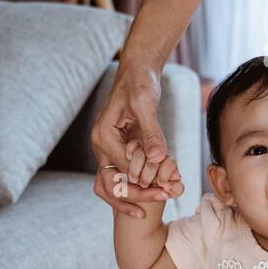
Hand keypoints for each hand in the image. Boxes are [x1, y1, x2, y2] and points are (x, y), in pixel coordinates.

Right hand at [91, 58, 185, 217]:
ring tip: (161, 198)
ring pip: (116, 182)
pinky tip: (160, 185)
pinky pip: (126, 171)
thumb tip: (158, 159)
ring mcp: (108, 148)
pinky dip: (141, 180)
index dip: (145, 181)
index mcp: (103, 135)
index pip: (122, 168)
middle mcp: (100, 145)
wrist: (137, 71)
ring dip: (137, 193)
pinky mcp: (119, 148)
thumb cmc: (140, 83)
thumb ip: (151, 133)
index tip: (167, 189)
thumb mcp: (146, 106)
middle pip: (113, 182)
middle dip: (137, 194)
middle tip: (164, 198)